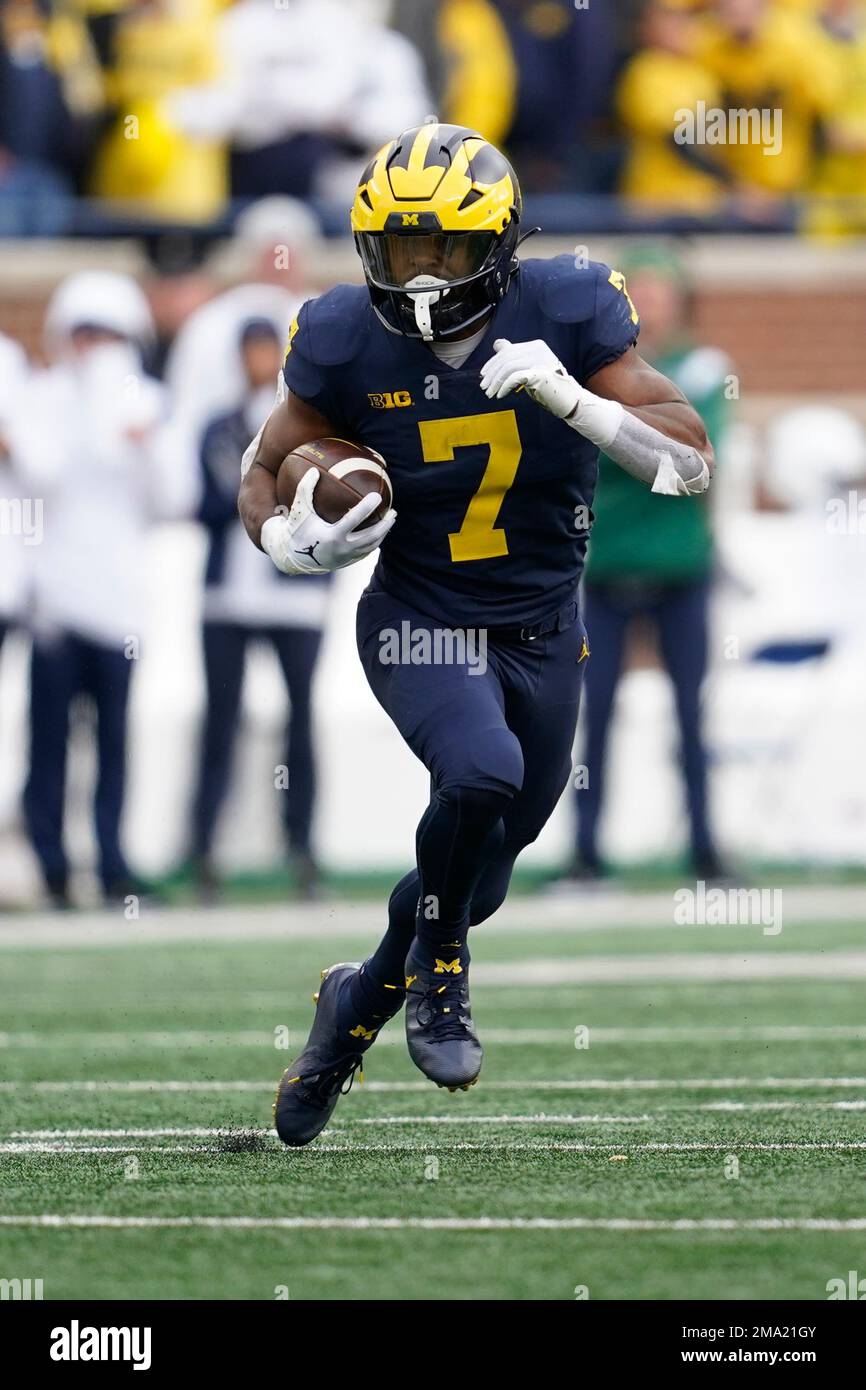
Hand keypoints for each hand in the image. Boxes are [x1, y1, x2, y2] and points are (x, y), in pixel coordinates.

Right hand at [261, 466, 395, 574]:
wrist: (293, 556)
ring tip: (391, 520)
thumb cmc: (297, 528)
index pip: (354, 520)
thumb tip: (313, 470)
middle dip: (385, 524)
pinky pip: (366, 551)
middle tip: (393, 511)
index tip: (377, 495)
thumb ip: (305, 489)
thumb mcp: (300, 509)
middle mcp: (342, 548)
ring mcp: (347, 557)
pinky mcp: (348, 562)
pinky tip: (380, 530)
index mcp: (332, 536)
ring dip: (383, 533)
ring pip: (372, 545)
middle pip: (371, 536)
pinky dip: (375, 541)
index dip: (367, 507)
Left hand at [480, 338, 580, 418]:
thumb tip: (497, 344)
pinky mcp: (540, 373)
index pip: (507, 350)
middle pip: (506, 358)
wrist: (570, 400)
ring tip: (490, 393)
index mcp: (536, 346)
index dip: (492, 363)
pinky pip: (515, 377)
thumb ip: (515, 357)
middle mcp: (538, 349)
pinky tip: (501, 394)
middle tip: (484, 387)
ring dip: (496, 382)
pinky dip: (505, 386)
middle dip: (492, 374)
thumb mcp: (529, 368)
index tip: (484, 376)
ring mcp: (540, 360)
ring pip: (508, 367)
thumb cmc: (549, 387)